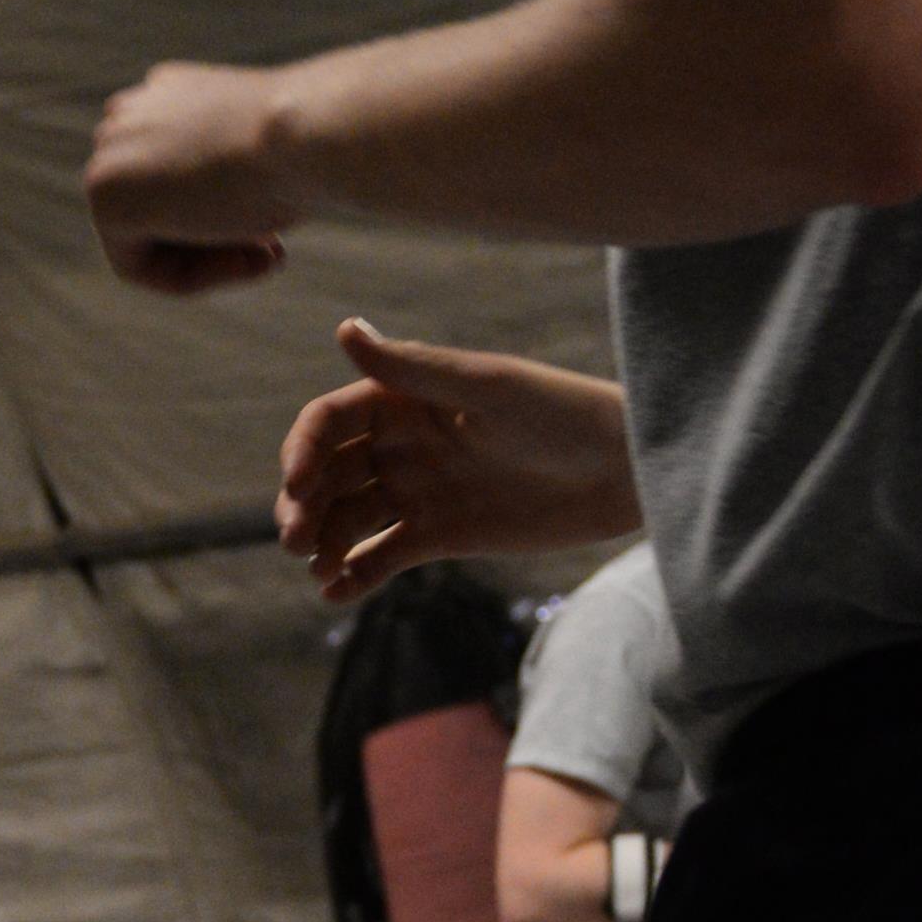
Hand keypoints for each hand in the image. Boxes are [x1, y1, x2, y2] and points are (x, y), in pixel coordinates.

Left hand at [86, 61, 299, 292]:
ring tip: (267, 258)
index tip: (273, 237)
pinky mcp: (105, 196)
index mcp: (165, 92)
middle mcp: (127, 114)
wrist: (308, 129)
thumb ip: (220, 176)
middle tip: (274, 253)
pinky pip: (134, 266)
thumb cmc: (303, 141)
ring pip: (143, 239)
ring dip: (206, 263)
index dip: (223, 218)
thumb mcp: (264, 150)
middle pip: (155, 210)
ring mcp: (109, 151)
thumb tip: (202, 214)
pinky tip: (244, 261)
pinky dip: (188, 279)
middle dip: (214, 242)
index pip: (174, 180)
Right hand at [276, 320, 638, 605]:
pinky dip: (353, 576)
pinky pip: (381, 558)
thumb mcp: (487, 388)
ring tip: (316, 568)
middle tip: (295, 539)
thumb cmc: (564, 412)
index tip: (297, 483)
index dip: (304, 449)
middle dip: (303, 504)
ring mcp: (419, 493)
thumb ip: (414, 368)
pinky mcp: (440, 537)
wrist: (625, 470)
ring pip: (347, 518)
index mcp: (407, 400)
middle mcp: (403, 445)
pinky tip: (334, 593)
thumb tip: (344, 329)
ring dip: (321, 541)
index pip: (332, 421)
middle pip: (329, 474)